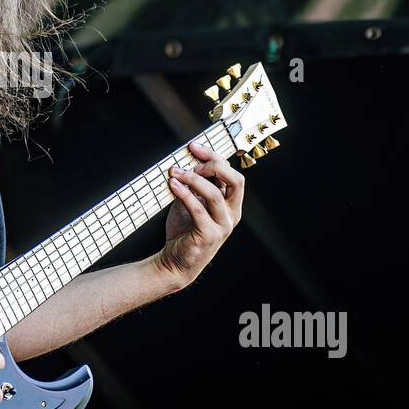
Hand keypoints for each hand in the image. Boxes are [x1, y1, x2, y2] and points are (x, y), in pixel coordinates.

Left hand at [153, 140, 244, 288]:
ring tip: (175, 172)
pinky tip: (172, 184)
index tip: (193, 147)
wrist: (174, 261)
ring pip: (215, 194)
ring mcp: (223, 226)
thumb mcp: (189, 203)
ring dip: (194, 179)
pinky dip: (185, 194)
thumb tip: (181, 163)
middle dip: (214, 164)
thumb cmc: (183, 231)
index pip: (231, 174)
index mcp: (231, 204)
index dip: (214, 157)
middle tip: (192, 161)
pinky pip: (198, 209)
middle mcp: (232, 214)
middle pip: (236, 180)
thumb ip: (191, 186)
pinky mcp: (209, 235)